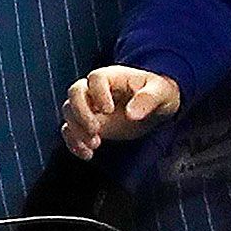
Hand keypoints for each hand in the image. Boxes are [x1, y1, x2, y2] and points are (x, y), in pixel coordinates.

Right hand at [61, 64, 181, 157]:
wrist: (157, 108)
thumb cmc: (159, 93)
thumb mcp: (161, 92)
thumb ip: (148, 99)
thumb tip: (131, 114)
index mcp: (113, 76)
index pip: (95, 78)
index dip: (98, 93)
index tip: (108, 110)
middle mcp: (95, 89)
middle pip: (75, 93)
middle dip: (81, 113)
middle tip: (96, 130)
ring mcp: (89, 107)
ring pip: (69, 112)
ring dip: (77, 130)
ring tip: (95, 144)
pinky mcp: (86, 124)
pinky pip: (70, 131)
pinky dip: (74, 143)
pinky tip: (87, 154)